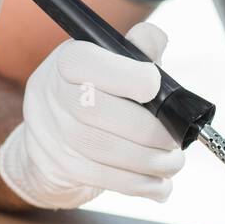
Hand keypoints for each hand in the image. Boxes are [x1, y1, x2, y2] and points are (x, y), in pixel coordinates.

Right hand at [0, 22, 185, 208]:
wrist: (59, 133)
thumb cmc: (102, 91)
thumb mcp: (118, 63)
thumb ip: (139, 49)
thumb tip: (155, 38)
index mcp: (68, 60)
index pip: (85, 61)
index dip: (125, 74)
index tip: (156, 85)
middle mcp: (51, 92)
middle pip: (95, 110)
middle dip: (145, 129)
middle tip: (175, 140)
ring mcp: (50, 132)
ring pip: (99, 149)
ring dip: (147, 161)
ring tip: (174, 163)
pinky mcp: (57, 165)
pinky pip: (99, 177)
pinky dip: (137, 183)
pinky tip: (160, 185)